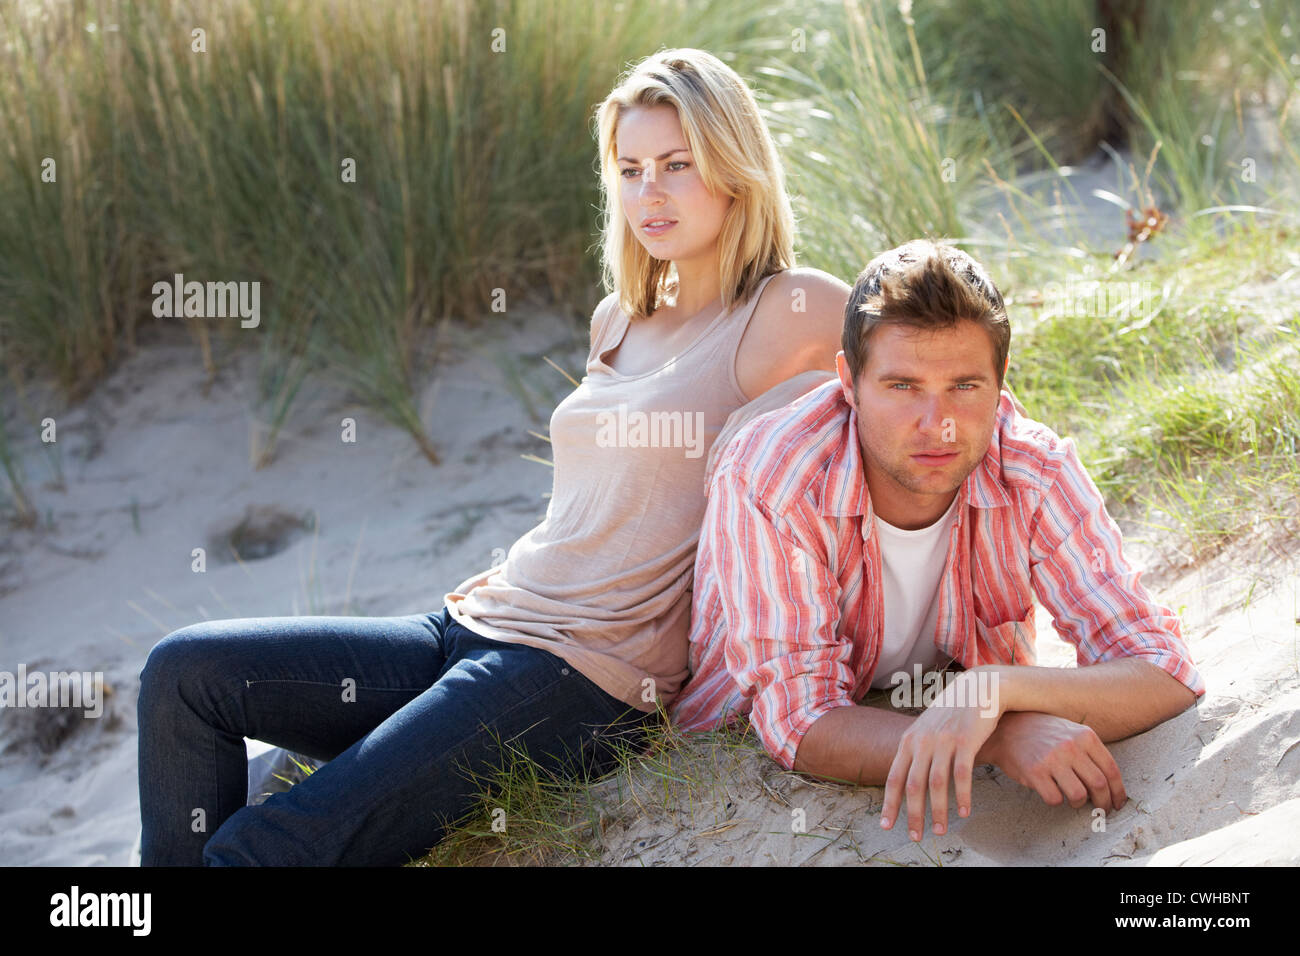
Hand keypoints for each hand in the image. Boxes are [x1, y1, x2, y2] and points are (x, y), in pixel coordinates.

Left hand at [880, 669, 1001, 840]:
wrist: (979, 687)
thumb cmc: (953, 711)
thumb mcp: (927, 727)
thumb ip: (916, 748)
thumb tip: (906, 775)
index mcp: (910, 740)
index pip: (894, 777)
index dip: (890, 803)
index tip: (886, 825)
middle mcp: (923, 741)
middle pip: (912, 785)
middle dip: (912, 814)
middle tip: (915, 837)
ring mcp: (943, 740)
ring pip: (936, 784)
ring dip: (938, 811)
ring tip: (939, 831)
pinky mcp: (966, 740)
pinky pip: (962, 774)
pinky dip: (962, 796)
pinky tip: (964, 813)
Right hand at [981, 711, 1126, 811]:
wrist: (1005, 728)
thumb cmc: (1042, 733)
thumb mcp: (1070, 732)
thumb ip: (1090, 752)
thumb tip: (1111, 785)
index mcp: (1085, 736)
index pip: (1111, 770)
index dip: (1118, 792)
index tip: (1117, 803)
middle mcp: (1071, 746)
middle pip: (1099, 785)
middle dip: (1103, 803)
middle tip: (1101, 810)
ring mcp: (1052, 759)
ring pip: (1079, 795)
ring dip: (1079, 804)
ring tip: (1075, 801)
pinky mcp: (1034, 772)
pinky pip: (1055, 799)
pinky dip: (1057, 801)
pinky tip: (1053, 793)